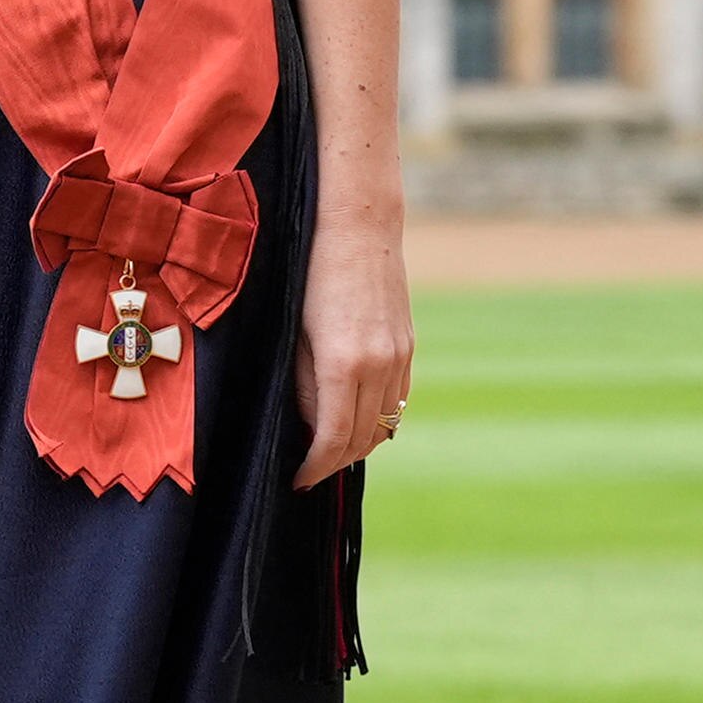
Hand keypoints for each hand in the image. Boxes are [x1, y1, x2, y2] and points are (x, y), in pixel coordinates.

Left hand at [290, 216, 410, 487]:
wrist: (357, 224)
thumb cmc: (309, 271)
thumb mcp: (294, 331)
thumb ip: (304, 383)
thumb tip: (311, 427)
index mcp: (344, 362)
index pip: (335, 438)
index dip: (315, 467)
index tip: (297, 479)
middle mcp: (380, 364)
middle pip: (364, 438)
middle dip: (335, 462)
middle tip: (309, 471)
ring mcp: (400, 354)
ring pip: (386, 423)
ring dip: (359, 445)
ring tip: (329, 451)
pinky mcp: (409, 344)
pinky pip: (399, 399)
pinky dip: (379, 419)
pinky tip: (357, 420)